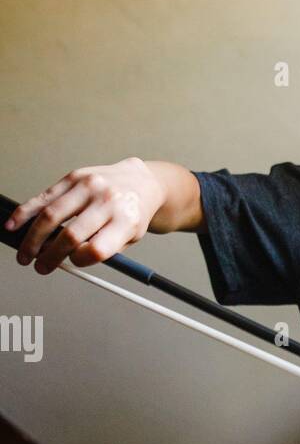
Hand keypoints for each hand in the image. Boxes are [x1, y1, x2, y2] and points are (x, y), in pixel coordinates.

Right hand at [4, 157, 166, 272]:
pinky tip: (15, 224)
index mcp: (125, 222)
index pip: (96, 249)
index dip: (79, 261)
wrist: (140, 182)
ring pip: (52, 215)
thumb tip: (64, 259)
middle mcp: (107, 202)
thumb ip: (101, 250)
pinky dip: (26, 212)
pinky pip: (45, 196)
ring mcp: (89, 187)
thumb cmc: (132, 214)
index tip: (71, 263)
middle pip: (71, 235)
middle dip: (49, 255)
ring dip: (33, 238)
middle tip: (38, 266)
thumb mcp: (128, 238)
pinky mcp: (74, 177)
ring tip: (24, 253)